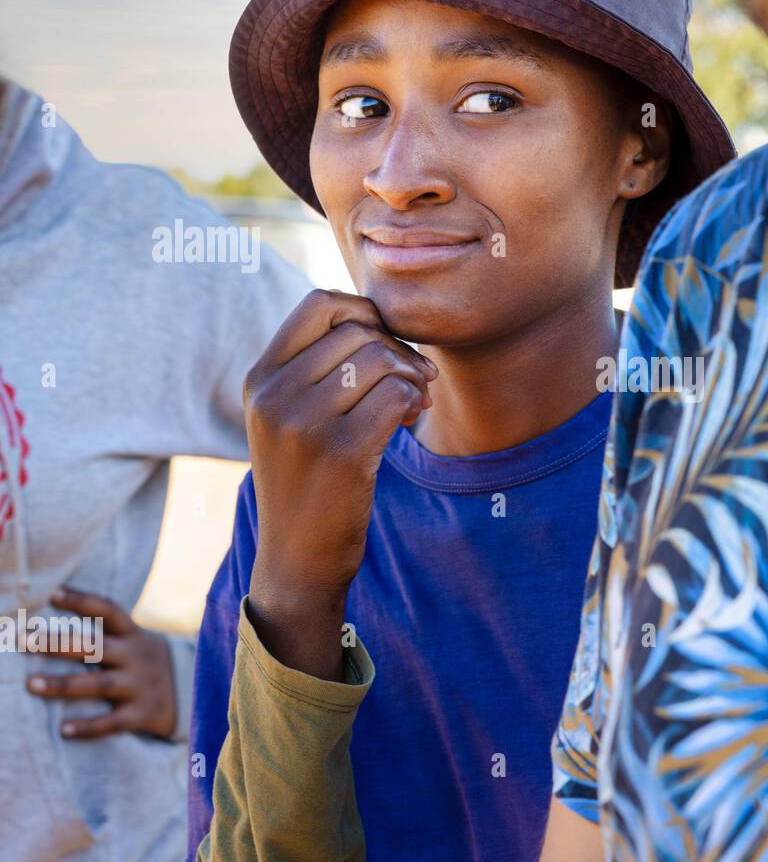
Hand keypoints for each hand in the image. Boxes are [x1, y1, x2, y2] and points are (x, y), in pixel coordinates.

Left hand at [26, 588, 178, 739]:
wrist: (197, 694)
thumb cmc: (146, 665)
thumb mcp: (137, 644)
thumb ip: (106, 636)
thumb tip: (51, 628)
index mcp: (135, 635)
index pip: (109, 611)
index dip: (82, 601)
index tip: (52, 594)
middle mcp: (138, 657)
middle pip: (95, 647)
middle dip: (58, 643)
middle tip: (25, 640)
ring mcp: (142, 685)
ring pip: (99, 684)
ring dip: (63, 684)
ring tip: (30, 684)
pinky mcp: (144, 714)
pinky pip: (113, 722)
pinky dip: (88, 727)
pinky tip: (62, 730)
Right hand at [243, 289, 436, 678]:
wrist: (298, 557)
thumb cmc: (308, 480)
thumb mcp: (289, 417)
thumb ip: (316, 367)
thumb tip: (378, 316)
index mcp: (260, 379)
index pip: (319, 304)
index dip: (365, 312)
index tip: (384, 344)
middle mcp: (274, 395)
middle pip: (360, 331)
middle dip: (400, 350)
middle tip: (414, 382)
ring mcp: (305, 423)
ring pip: (381, 360)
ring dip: (411, 378)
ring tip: (411, 405)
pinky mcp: (342, 453)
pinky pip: (396, 395)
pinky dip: (412, 403)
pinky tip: (406, 423)